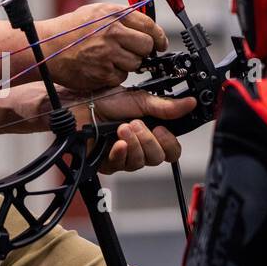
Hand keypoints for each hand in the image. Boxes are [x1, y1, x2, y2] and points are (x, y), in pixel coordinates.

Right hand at [39, 2, 166, 89]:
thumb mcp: (97, 12)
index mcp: (114, 14)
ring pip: (136, 64)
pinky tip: (100, 67)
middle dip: (144, 51)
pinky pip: (120, 77)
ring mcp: (108, 54)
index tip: (159, 43)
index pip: (149, 25)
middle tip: (133, 52)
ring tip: (110, 58)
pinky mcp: (102, 73)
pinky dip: (114, 74)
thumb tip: (147, 26)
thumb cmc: (71, 30)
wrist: (47, 48)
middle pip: (146, 46)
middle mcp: (112, 32)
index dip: (158, 37)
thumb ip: (122, 17)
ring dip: (128, 63)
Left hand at [61, 86, 196, 172]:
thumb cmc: (103, 100)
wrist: (77, 107)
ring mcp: (124, 156)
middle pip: (158, 158)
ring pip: (141, 162)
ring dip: (133, 143)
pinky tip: (116, 143)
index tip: (161, 129)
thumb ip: (165, 107)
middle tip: (135, 124)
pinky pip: (122, 165)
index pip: (170, 149)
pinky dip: (120, 152)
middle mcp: (139, 146)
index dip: (169, 142)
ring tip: (122, 127)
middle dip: (148, 140)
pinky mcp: (108, 164)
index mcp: (149, 131)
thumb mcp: (138, 100)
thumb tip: (190, 103)